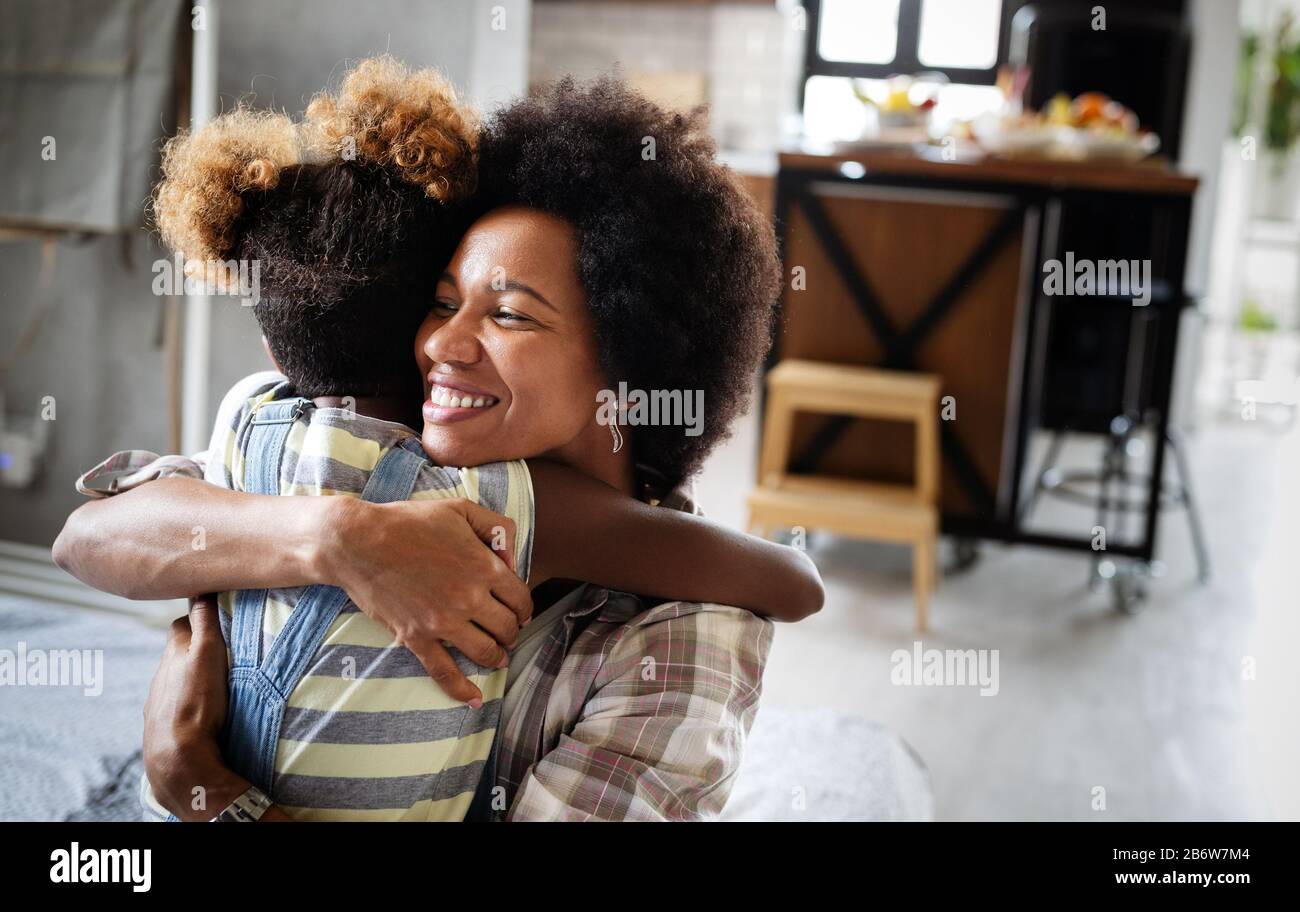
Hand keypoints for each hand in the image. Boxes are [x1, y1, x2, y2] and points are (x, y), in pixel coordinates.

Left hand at [142, 595, 245, 820]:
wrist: (177, 756)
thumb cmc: (196, 702)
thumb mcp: (207, 653)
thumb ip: (205, 622)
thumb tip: (202, 589)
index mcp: (173, 653)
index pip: (183, 624)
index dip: (199, 618)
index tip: (217, 618)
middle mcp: (161, 674)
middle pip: (178, 652)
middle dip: (194, 648)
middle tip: (221, 651)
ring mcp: (159, 700)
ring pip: (176, 679)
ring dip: (191, 677)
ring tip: (215, 683)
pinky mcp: (162, 724)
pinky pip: (175, 704)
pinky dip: (187, 701)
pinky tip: (202, 710)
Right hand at [323, 497, 532, 705]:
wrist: (358, 542)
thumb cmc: (409, 521)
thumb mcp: (461, 509)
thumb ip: (498, 528)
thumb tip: (513, 561)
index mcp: (484, 567)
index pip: (521, 599)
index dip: (524, 608)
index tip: (519, 611)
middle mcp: (469, 598)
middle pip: (507, 628)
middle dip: (511, 632)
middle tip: (507, 632)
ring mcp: (443, 621)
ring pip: (485, 652)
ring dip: (496, 656)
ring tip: (497, 656)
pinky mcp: (417, 637)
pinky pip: (444, 672)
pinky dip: (461, 689)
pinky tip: (475, 699)